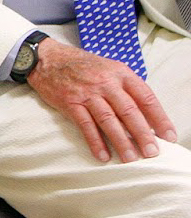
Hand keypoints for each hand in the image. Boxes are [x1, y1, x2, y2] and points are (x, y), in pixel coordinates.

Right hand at [27, 38, 176, 162]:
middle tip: (152, 152)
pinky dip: (95, 141)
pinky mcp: (70, 102)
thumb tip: (145, 115)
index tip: (168, 136)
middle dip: (142, 134)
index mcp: (121, 73)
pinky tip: (103, 155)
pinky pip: (85, 125)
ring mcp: (87, 93)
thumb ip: (126, 88)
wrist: (48, 59)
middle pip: (129, 111)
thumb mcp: (109, 68)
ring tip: (130, 158)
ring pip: (108, 120)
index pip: (145, 98)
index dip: (159, 118)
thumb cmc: (82, 66)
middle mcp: (106, 82)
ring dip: (121, 141)